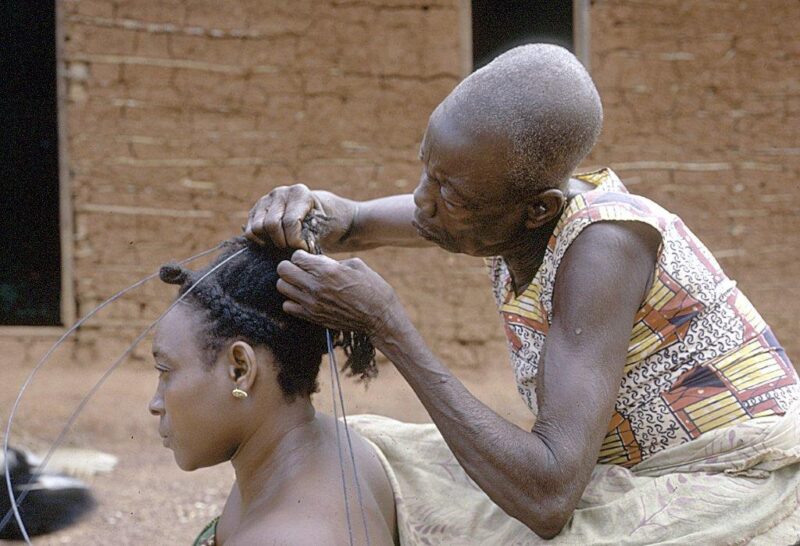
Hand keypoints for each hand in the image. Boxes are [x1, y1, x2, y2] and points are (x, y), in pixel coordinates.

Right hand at [244, 185, 358, 252]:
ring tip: (284, 246)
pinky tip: (273, 244)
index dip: (296, 242)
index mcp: (300, 193)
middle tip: (293, 250)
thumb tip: (297, 252)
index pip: (290, 222)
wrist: (318, 213)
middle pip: (271, 225)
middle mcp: (280, 193)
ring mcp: (266, 200)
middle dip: (283, 243)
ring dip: (270, 243)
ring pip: (257, 228)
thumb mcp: (323, 226)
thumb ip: (310, 235)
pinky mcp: (256, 210)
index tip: (306, 250)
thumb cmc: (324, 222)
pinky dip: (259, 242)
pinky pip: (250, 231)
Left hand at [276, 251, 404, 340]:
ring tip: (302, 283)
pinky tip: (304, 297)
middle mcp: (315, 287)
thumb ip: (331, 261)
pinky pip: (287, 306)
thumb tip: (316, 261)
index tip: (308, 259)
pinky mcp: (312, 317)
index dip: (301, 255)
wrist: (379, 317)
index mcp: (327, 270)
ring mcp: (312, 304)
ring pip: (282, 287)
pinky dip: (292, 300)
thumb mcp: (356, 265)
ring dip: (289, 283)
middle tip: (301, 269)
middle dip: (290, 266)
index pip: (296, 256)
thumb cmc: (372, 288)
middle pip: (283, 270)